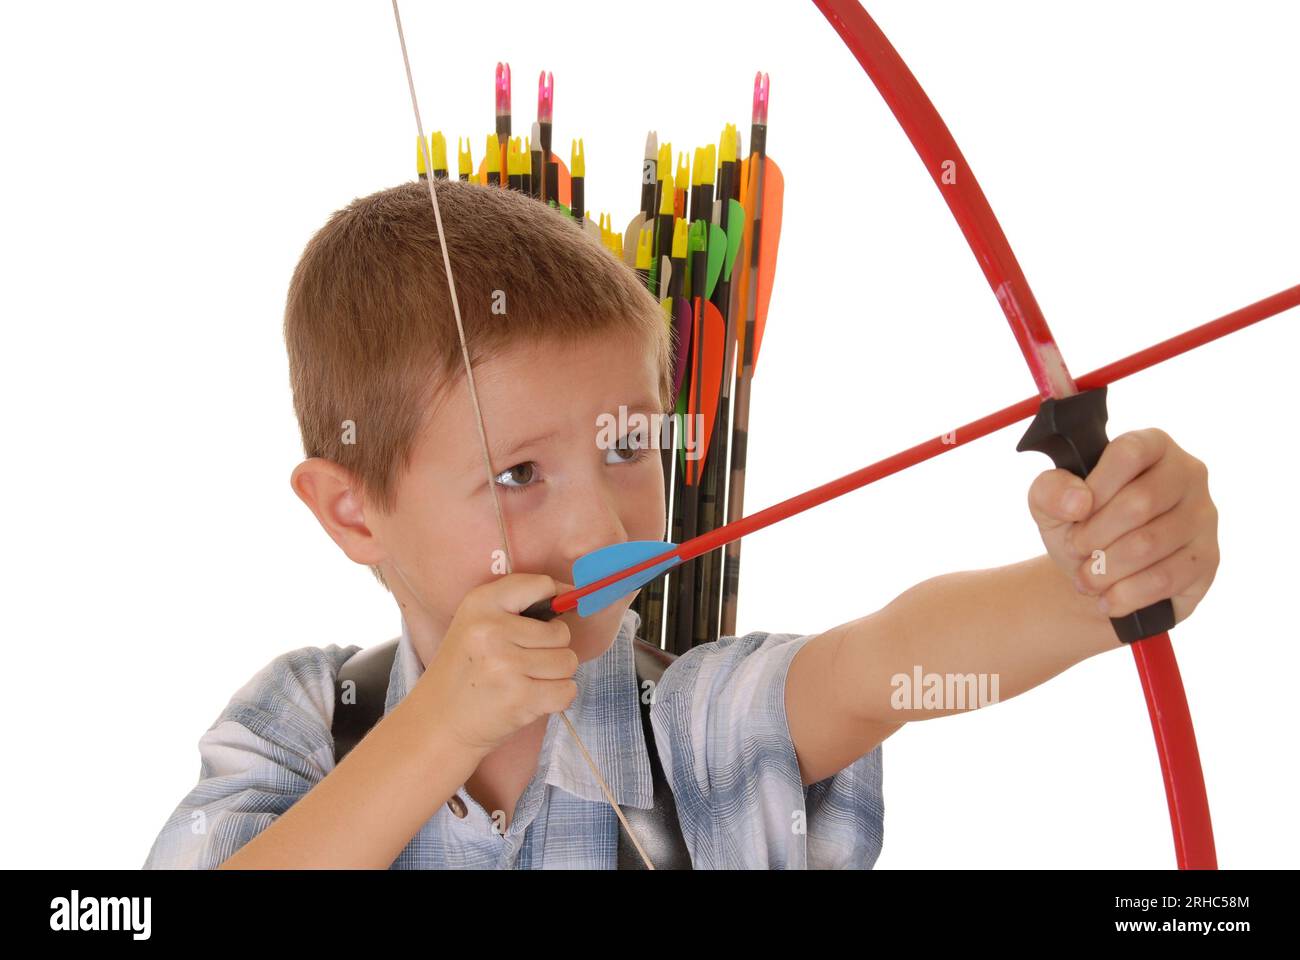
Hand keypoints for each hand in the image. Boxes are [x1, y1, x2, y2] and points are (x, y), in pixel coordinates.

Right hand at [410, 573, 579, 755]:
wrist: (439, 721)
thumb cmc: (467, 669)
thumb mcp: (476, 622)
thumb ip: (519, 604)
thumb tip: (572, 594)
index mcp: (481, 603)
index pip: (542, 585)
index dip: (556, 601)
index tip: (550, 617)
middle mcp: (492, 630)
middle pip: (562, 633)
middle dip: (552, 649)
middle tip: (525, 661)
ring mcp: (506, 665)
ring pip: (568, 662)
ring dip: (555, 675)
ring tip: (527, 680)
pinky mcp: (519, 698)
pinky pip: (567, 691)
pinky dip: (557, 696)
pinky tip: (533, 697)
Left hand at [1027, 428, 1219, 624]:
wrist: (1098, 576)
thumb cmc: (1079, 528)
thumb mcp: (1049, 505)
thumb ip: (1050, 490)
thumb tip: (1078, 501)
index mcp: (1152, 445)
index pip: (1130, 452)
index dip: (1096, 486)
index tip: (1075, 513)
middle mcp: (1188, 473)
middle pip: (1140, 502)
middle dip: (1095, 534)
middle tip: (1075, 549)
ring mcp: (1203, 516)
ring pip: (1149, 544)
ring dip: (1105, 568)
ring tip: (1086, 578)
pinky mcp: (1206, 559)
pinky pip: (1164, 578)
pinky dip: (1126, 593)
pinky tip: (1107, 599)